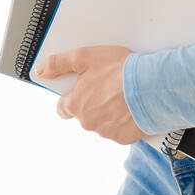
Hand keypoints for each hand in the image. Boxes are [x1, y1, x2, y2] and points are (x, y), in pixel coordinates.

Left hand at [32, 45, 160, 145]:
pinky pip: (120, 130)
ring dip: (109, 112)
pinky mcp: (125, 138)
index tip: (82, 89)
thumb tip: (41, 71)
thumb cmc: (121, 70)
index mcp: (76, 105)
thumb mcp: (86, 56)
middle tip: (108, 87)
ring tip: (123, 95)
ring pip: (102, 123)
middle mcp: (88, 123)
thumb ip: (59, 63)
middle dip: (93, 103)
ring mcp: (107, 132)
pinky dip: (124, 121)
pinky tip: (132, 108)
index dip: (71, 97)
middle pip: (84, 115)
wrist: (153, 85)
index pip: (62, 108)